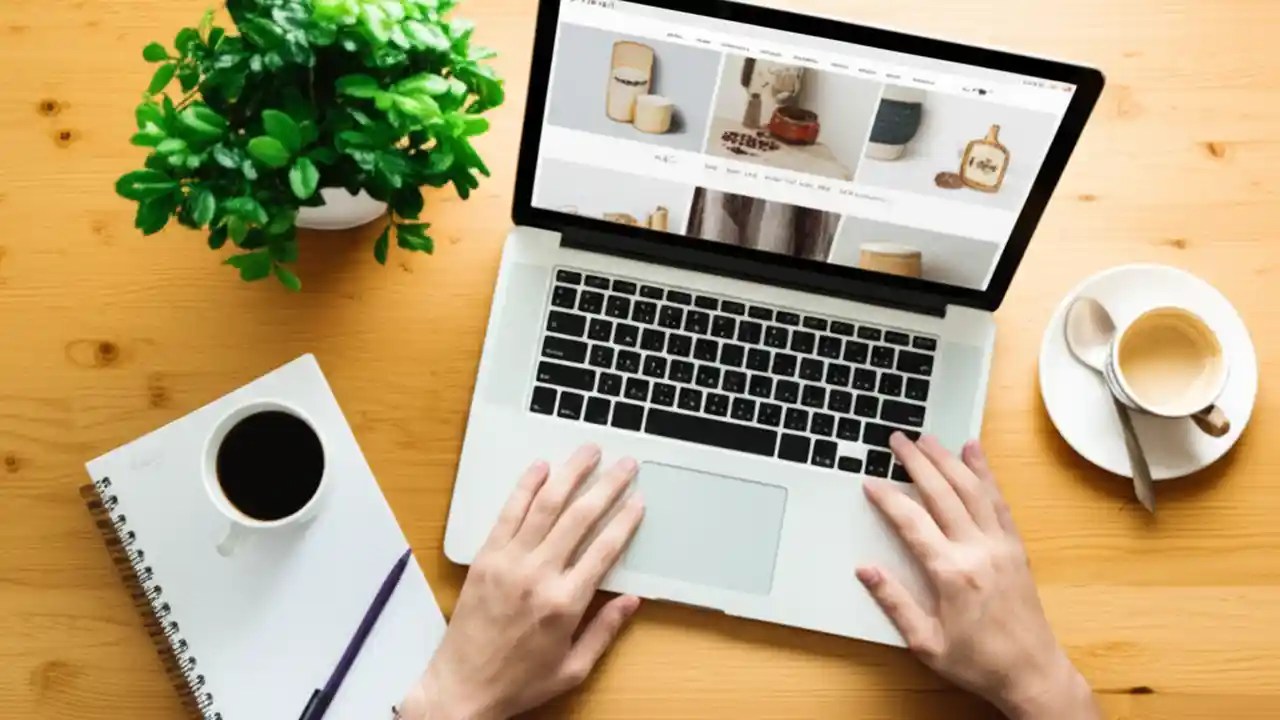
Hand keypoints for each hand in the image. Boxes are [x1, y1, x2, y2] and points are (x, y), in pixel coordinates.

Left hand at [399, 444, 644, 719]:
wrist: (463, 688)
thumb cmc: (519, 682)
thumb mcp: (574, 668)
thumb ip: (605, 630)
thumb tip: (633, 600)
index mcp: (565, 603)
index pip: (604, 550)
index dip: (625, 521)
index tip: (638, 501)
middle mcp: (538, 576)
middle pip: (579, 518)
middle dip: (607, 486)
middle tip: (626, 465)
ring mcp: (509, 563)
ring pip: (545, 507)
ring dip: (570, 474)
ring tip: (589, 451)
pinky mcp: (485, 559)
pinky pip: (508, 514)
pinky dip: (525, 488)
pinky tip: (541, 468)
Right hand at [856, 435, 1098, 719]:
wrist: (1031, 673)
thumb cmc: (978, 662)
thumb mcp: (925, 642)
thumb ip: (893, 602)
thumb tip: (865, 570)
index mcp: (951, 573)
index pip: (912, 523)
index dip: (888, 498)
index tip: (870, 482)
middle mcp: (978, 551)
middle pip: (943, 494)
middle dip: (917, 463)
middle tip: (897, 440)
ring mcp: (1000, 545)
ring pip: (972, 489)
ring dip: (948, 460)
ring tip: (928, 438)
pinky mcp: (1015, 547)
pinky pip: (999, 501)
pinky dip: (986, 473)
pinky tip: (975, 453)